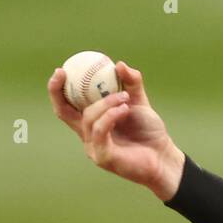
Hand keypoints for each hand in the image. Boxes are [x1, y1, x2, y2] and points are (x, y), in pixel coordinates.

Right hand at [48, 61, 184, 200]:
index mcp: (92, 121)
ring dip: (106, 103)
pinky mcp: (103, 157)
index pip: (67, 104)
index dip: (58, 88)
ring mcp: (93, 147)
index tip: (61, 69)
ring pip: (88, 117)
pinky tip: (125, 109)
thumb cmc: (150, 132)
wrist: (165, 157)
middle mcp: (88, 135)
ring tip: (125, 98)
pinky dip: (110, 116)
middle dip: (57, 91)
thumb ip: (131, 83)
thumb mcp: (139, 102)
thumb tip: (120, 64)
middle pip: (62, 112)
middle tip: (63, 72)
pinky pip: (99, 131)